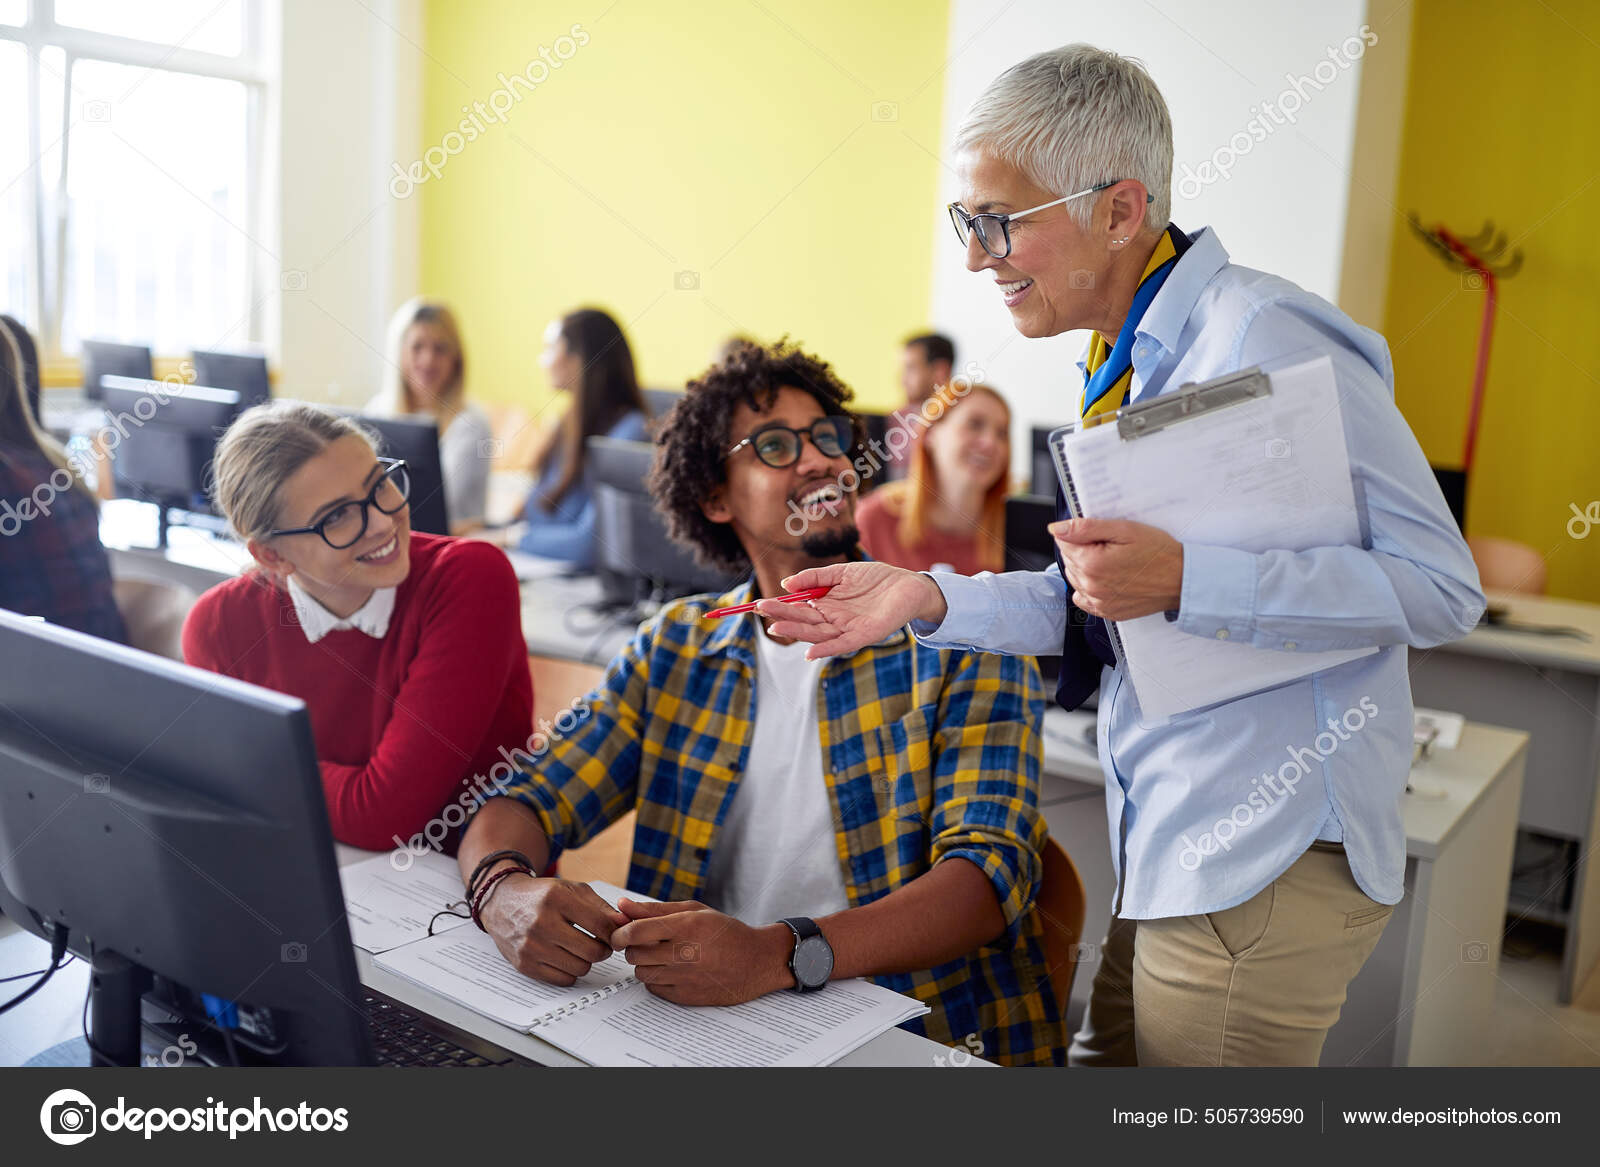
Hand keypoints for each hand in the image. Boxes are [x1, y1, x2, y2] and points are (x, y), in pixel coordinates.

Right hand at [480, 876, 627, 986]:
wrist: (502, 902)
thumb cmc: (543, 896)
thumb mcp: (572, 890)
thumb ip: (602, 907)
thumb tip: (625, 925)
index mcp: (557, 899)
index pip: (601, 925)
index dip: (615, 933)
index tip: (615, 934)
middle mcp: (542, 923)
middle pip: (592, 951)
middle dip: (603, 949)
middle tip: (601, 944)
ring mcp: (531, 946)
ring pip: (580, 968)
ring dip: (587, 961)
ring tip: (581, 948)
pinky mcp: (524, 965)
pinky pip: (563, 979)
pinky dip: (570, 971)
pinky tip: (566, 957)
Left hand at [611, 899, 793, 1005]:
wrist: (756, 961)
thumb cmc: (725, 931)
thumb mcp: (693, 911)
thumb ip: (654, 909)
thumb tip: (621, 906)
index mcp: (685, 926)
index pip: (634, 932)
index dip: (620, 933)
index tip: (619, 934)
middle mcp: (683, 953)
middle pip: (634, 954)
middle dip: (633, 948)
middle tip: (647, 943)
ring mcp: (685, 978)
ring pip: (642, 973)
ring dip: (645, 964)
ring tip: (662, 956)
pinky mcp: (686, 997)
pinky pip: (654, 989)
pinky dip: (657, 979)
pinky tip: (672, 970)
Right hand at [754, 561, 946, 659]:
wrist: (909, 584)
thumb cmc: (876, 578)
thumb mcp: (842, 573)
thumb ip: (815, 578)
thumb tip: (786, 584)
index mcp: (827, 605)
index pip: (798, 609)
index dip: (779, 608)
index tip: (758, 604)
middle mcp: (834, 620)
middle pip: (804, 622)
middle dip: (782, 618)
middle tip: (759, 610)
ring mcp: (848, 629)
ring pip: (818, 634)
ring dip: (797, 633)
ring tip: (775, 628)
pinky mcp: (865, 635)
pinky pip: (843, 644)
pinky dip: (827, 649)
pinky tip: (810, 652)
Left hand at [1051, 518, 1183, 620]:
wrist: (1181, 579)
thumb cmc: (1158, 553)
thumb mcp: (1124, 530)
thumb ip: (1086, 528)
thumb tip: (1056, 529)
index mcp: (1091, 564)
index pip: (1064, 541)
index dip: (1081, 533)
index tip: (1102, 534)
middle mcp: (1091, 587)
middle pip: (1069, 559)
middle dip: (1083, 548)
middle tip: (1111, 546)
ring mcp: (1098, 602)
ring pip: (1075, 577)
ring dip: (1086, 567)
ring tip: (1113, 561)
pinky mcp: (1106, 612)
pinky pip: (1083, 598)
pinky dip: (1089, 586)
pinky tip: (1106, 578)